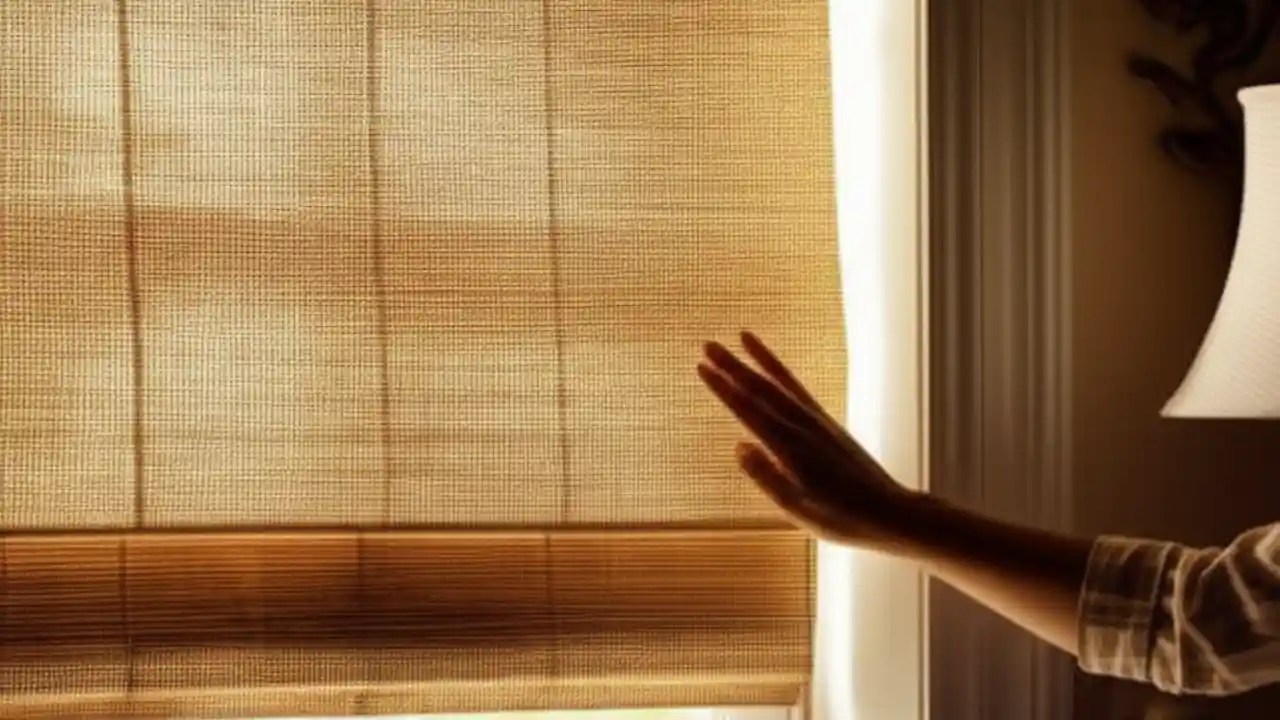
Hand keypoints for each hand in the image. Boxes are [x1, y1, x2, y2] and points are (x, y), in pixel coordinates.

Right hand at [697, 331, 917, 549]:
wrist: (889, 511)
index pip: (749, 412)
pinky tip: (770, 366)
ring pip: (780, 385)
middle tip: (707, 345)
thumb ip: (767, 478)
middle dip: (733, 367)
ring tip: (737, 338)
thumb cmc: (842, 518)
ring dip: (755, 362)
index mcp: (791, 450)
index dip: (724, 389)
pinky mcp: (827, 423)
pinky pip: (799, 391)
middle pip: (762, 391)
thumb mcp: (798, 510)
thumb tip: (739, 446)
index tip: (702, 367)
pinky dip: (783, 374)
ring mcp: (817, 422)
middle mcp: (803, 429)